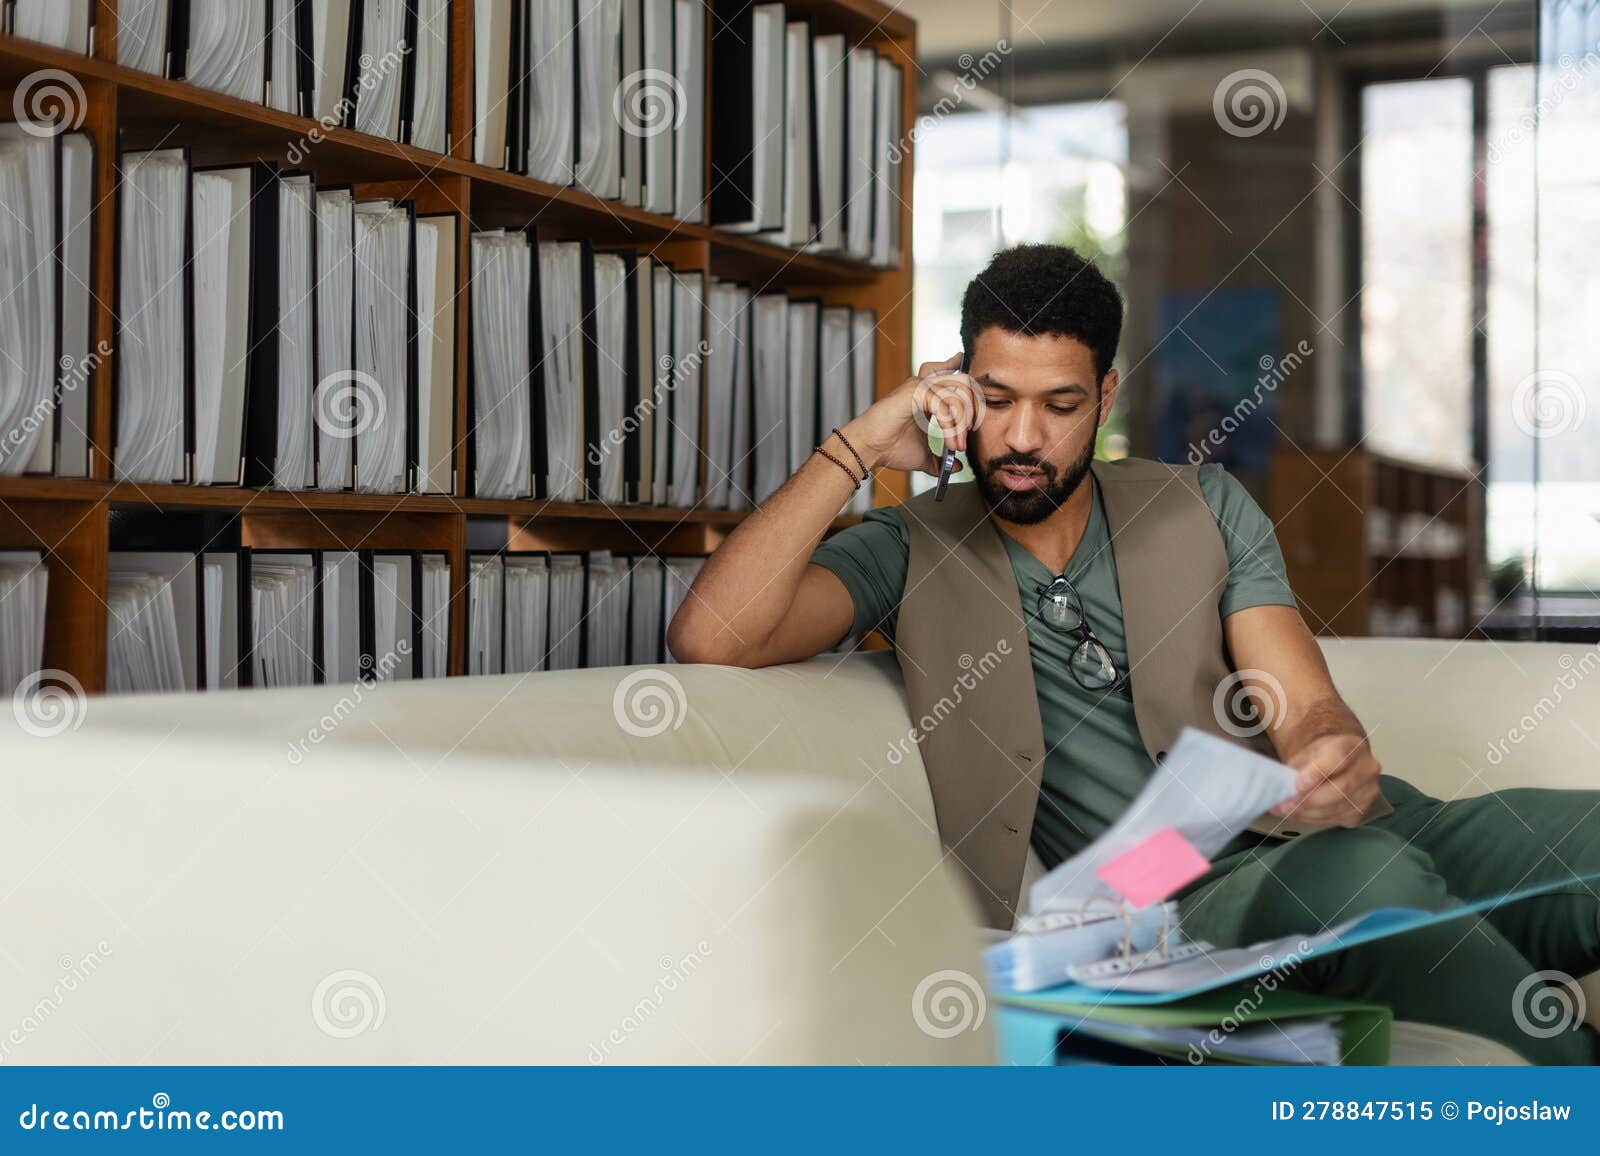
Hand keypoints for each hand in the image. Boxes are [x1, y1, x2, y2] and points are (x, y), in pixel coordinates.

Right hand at [840, 352, 980, 475]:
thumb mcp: (924, 456)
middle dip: (973, 407)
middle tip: (969, 434)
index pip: (955, 377)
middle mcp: (925, 385)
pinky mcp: (915, 391)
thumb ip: (942, 459)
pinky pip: (944, 405)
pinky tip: (950, 445)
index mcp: (927, 395)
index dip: (969, 385)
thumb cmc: (890, 449)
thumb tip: (959, 467)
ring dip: (963, 422)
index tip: (978, 403)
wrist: (868, 450)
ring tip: (958, 447)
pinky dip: (952, 426)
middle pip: (964, 381)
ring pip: (957, 393)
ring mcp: (920, 386)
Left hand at [1272, 733, 1382, 826]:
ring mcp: (1368, 791)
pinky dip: (1314, 819)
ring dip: (1308, 813)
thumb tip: (1284, 787)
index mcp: (1351, 746)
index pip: (1338, 758)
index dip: (1318, 772)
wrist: (1338, 762)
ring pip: (1338, 808)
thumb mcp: (1307, 753)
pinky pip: (1337, 819)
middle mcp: (1366, 768)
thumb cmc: (1321, 757)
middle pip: (1341, 788)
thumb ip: (1298, 768)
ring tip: (1286, 810)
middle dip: (1310, 799)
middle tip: (1286, 804)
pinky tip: (1299, 814)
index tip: (1299, 783)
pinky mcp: (1363, 810)